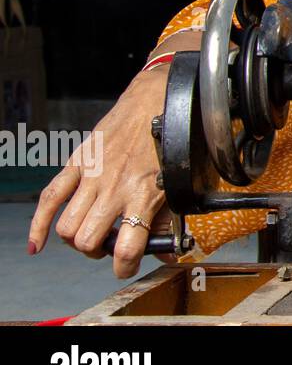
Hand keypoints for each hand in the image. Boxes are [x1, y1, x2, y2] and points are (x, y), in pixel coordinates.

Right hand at [28, 65, 174, 277]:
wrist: (158, 96)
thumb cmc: (176, 136)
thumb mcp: (181, 178)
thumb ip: (167, 211)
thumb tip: (160, 243)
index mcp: (144, 193)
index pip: (126, 248)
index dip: (125, 267)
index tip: (126, 268)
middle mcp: (115, 188)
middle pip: (88, 241)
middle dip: (97, 252)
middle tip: (110, 245)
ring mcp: (93, 176)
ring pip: (68, 227)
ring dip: (77, 239)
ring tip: (92, 233)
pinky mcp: (78, 162)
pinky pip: (50, 198)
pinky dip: (39, 226)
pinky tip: (37, 244)